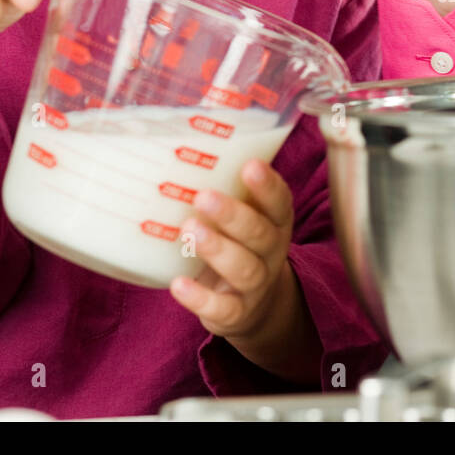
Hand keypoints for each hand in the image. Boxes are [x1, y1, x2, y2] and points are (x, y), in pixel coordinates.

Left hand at [168, 159, 318, 379]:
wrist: (256, 305)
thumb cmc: (240, 244)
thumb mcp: (244, 215)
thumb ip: (225, 187)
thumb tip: (175, 141)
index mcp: (275, 221)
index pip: (279, 201)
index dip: (267, 185)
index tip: (249, 165)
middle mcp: (271, 252)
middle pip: (260, 234)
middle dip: (234, 215)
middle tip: (204, 197)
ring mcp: (255, 285)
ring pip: (244, 269)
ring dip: (217, 250)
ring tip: (190, 231)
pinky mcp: (236, 313)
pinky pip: (223, 309)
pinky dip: (201, 298)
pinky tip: (178, 285)